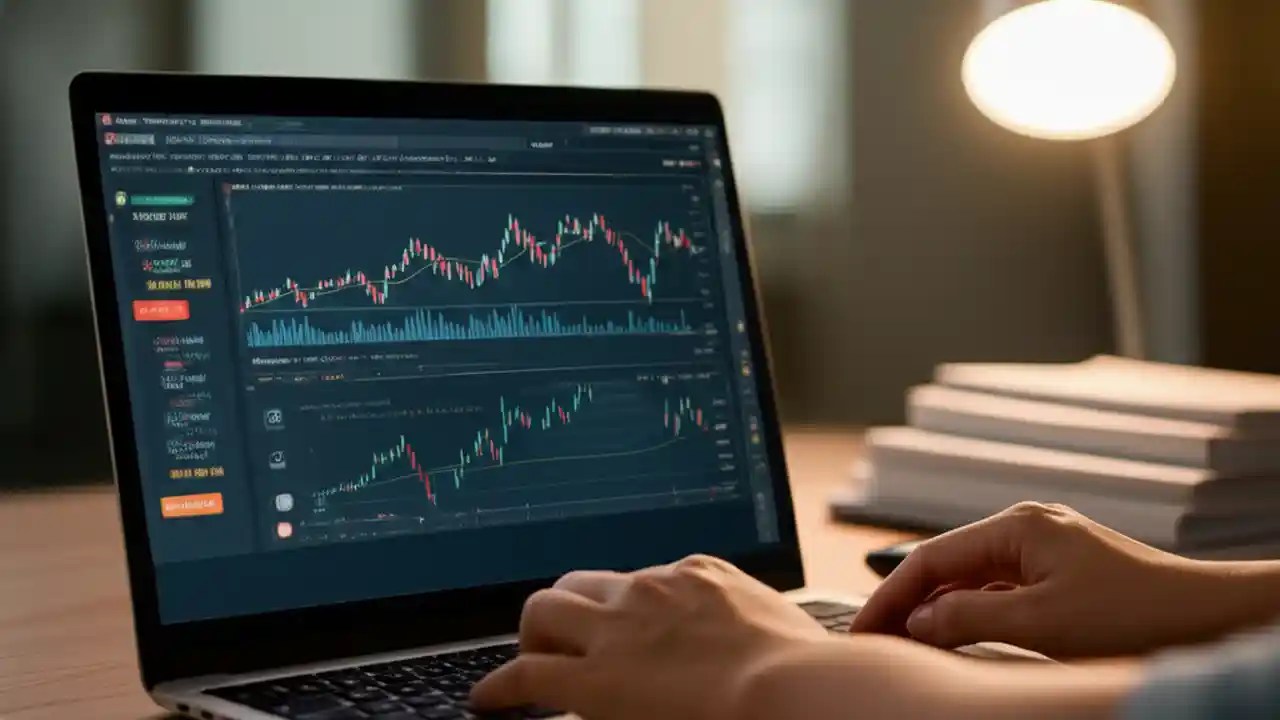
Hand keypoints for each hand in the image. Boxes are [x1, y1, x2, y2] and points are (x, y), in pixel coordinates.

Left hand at [471, 551, 1139, 719]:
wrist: (789, 691)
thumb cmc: (806, 676)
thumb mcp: (789, 635)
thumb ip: (763, 629)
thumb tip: (784, 647)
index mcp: (702, 576)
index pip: (645, 580)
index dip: (626, 606)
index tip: (625, 621)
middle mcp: (654, 587)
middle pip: (586, 581)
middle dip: (571, 607)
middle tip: (567, 636)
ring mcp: (619, 624)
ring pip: (546, 610)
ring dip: (536, 636)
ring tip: (529, 662)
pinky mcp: (594, 670)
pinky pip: (526, 673)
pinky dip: (501, 689)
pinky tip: (490, 704)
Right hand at [851, 502, 1279, 656]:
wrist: (1205, 614)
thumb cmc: (1132, 612)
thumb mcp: (1039, 622)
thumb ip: (967, 616)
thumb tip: (917, 621)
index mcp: (1016, 527)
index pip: (929, 558)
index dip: (889, 596)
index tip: (861, 629)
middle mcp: (1026, 527)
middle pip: (946, 563)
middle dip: (907, 600)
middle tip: (873, 637)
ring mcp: (1044, 548)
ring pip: (971, 577)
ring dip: (937, 607)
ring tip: (906, 639)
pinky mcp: (1060, 571)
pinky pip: (998, 588)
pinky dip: (970, 609)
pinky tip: (957, 632)